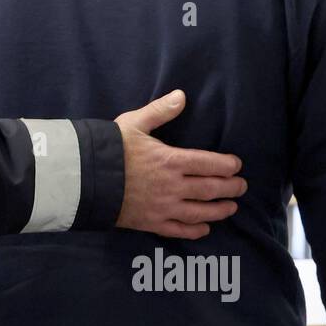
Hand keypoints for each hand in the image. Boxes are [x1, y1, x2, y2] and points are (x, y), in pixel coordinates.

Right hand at [115, 90, 245, 238]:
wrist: (84, 179)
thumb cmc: (109, 149)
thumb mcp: (133, 123)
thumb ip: (160, 110)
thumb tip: (182, 95)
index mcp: (170, 160)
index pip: (209, 164)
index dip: (227, 165)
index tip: (236, 165)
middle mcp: (172, 186)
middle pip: (210, 189)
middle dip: (231, 188)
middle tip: (241, 186)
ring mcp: (163, 207)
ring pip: (200, 212)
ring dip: (220, 210)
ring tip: (231, 207)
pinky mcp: (151, 222)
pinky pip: (179, 230)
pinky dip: (195, 230)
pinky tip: (204, 227)